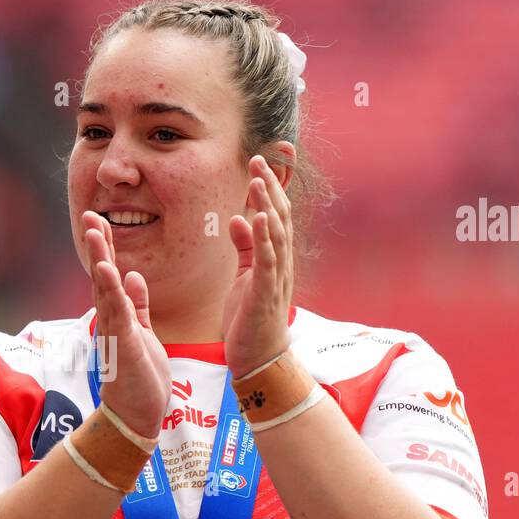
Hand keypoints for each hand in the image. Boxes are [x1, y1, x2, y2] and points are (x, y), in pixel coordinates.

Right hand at [81, 210, 170, 438]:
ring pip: (105, 288)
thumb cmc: (139, 378)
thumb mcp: (142, 334)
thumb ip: (137, 306)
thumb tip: (133, 276)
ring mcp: (115, 330)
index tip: (99, 221)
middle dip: (97, 244)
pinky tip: (110, 269)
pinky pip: (118, 311)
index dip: (105, 247)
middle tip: (89, 214)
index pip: (110, 274)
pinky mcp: (123, 342)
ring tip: (93, 230)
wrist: (136, 415)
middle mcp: (111, 319)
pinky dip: (113, 290)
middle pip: (101, 274)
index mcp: (118, 316)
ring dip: (100, 258)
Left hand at [223, 155, 294, 376]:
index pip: (274, 217)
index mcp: (274, 259)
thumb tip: (238, 218)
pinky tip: (260, 218)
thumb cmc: (250, 318)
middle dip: (268, 188)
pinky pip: (267, 260)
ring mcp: (275, 277)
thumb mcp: (244, 276)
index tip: (257, 165)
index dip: (267, 190)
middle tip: (258, 160)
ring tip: (258, 180)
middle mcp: (280, 263)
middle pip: (279, 217)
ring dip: (267, 205)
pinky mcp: (265, 292)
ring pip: (276, 234)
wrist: (259, 357)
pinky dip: (265, 238)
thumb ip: (244, 247)